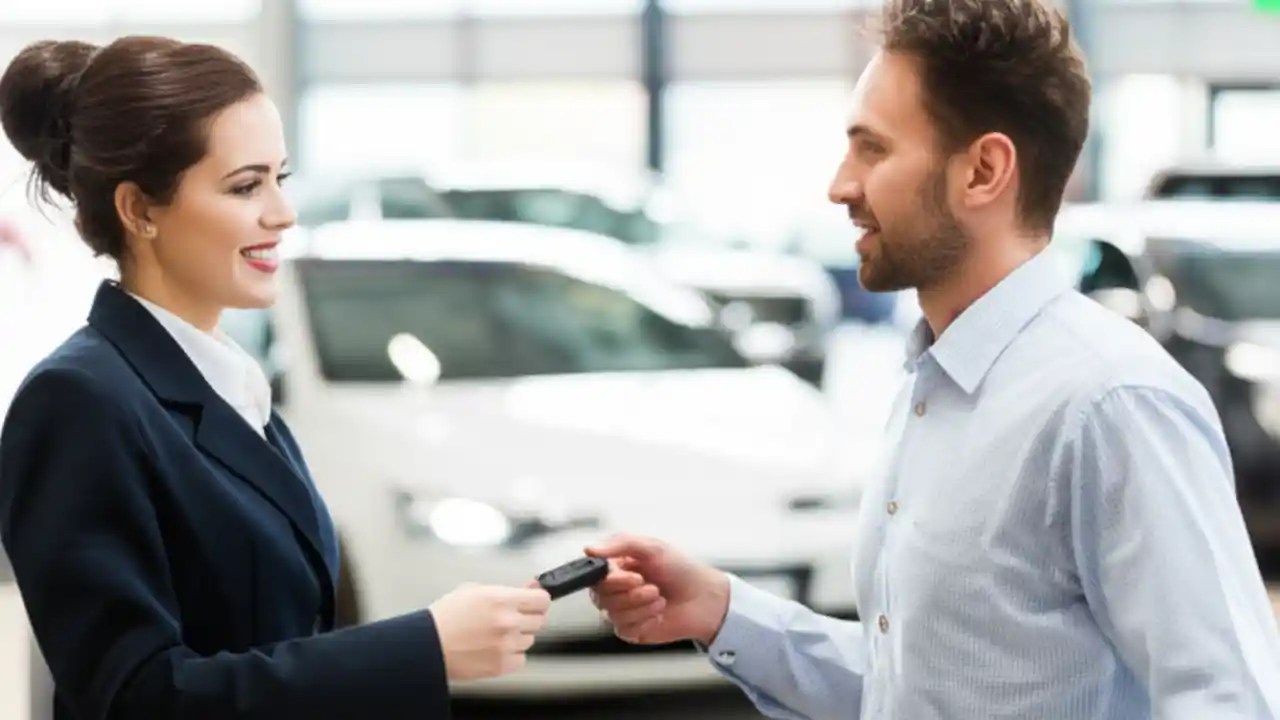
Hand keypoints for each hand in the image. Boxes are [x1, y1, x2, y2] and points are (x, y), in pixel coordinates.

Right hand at [428, 583, 550, 681]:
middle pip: (539, 620)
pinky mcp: (501, 665)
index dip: (538, 600)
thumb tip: (531, 587)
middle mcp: (508, 622)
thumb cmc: (446, 617)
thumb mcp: (474, 591)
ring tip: (494, 635)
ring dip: (517, 637)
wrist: (427, 645)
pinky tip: (494, 649)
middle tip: (509, 618)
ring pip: (529, 640)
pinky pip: (521, 659)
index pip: (542, 600)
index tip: (534, 602)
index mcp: (501, 599)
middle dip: (527, 618)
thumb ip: (507, 590)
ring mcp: (506, 645)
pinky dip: (511, 655)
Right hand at [585, 534, 729, 646]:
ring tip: (659, 597)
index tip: (632, 576)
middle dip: (629, 592)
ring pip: (612, 613)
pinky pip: (624, 628)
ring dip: (640, 605)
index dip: (611, 578)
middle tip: (651, 585)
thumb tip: (589, 548)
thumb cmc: (681, 569)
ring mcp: (623, 611)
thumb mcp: (652, 547)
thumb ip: (619, 544)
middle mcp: (616, 590)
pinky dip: (644, 619)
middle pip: (600, 596)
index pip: (595, 576)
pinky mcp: (631, 630)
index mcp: (617, 568)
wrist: (704, 597)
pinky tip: (659, 613)